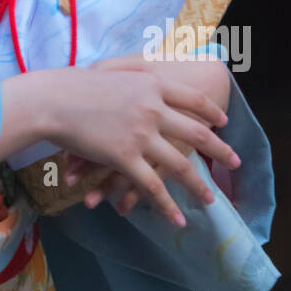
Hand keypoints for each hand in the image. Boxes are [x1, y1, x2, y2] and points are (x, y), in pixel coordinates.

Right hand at [43, 53, 237, 226]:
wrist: (54, 99)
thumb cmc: (76, 84)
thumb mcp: (113, 71)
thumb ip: (134, 75)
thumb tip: (145, 74)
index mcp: (152, 85)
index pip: (192, 99)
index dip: (210, 111)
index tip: (223, 122)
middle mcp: (154, 109)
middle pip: (197, 133)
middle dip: (220, 150)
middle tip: (236, 161)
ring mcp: (142, 134)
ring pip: (180, 166)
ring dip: (198, 186)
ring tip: (211, 201)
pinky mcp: (126, 157)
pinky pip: (152, 187)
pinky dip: (168, 205)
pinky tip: (179, 219)